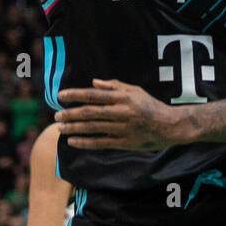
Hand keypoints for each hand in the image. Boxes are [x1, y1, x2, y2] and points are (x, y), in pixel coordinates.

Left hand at [56, 79, 183, 150]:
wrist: (169, 126)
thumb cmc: (151, 106)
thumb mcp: (135, 90)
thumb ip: (114, 86)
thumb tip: (93, 83)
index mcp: (122, 97)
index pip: (94, 95)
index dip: (76, 95)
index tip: (60, 96)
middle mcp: (121, 112)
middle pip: (90, 112)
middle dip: (71, 114)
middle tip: (56, 115)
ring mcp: (122, 129)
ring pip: (93, 128)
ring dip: (75, 128)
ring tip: (60, 128)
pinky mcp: (124, 143)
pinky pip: (101, 143)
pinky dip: (86, 142)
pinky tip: (73, 141)